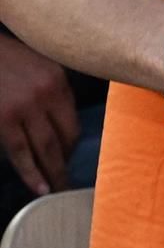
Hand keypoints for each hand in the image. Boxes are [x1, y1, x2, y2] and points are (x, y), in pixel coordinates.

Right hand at [0, 32, 76, 196]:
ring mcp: (25, 108)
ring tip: (59, 189)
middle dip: (66, 160)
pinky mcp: (4, 120)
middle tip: (69, 181)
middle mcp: (47, 93)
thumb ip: (50, 90)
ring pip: (47, 148)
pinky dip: (32, 173)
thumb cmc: (2, 58)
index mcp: (57, 79)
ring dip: (54, 172)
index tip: (69, 156)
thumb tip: (58, 120)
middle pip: (66, 136)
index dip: (72, 142)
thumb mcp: (36, 65)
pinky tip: (41, 187)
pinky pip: (21, 152)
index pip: (73, 119)